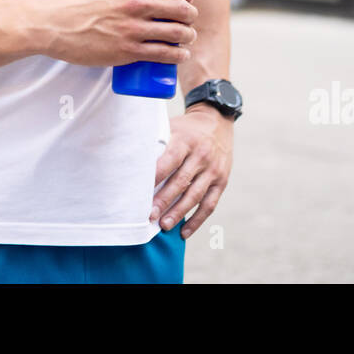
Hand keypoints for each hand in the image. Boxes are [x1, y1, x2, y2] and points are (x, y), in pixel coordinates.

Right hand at [35, 0, 196, 68]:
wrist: (50, 24)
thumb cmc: (70, 2)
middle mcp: (137, 3)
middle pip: (181, 9)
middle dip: (190, 15)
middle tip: (189, 20)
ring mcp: (134, 29)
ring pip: (177, 33)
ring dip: (188, 36)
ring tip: (187, 38)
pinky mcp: (128, 51)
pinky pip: (163, 54)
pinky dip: (178, 55)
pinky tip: (181, 55)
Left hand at [151, 105, 232, 239]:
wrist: (216, 121)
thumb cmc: (186, 128)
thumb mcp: (172, 127)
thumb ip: (156, 142)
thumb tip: (131, 160)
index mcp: (185, 140)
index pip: (169, 160)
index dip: (156, 177)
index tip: (141, 192)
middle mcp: (201, 155)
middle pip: (181, 181)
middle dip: (164, 200)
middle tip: (150, 215)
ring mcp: (213, 170)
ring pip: (195, 195)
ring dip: (179, 213)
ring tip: (164, 225)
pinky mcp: (222, 181)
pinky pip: (210, 204)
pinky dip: (197, 220)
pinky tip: (184, 232)